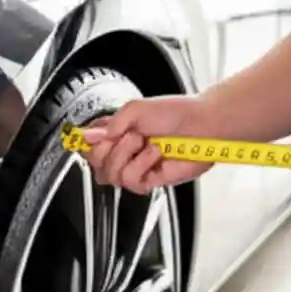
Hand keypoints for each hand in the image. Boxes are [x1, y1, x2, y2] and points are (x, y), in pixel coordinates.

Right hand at [81, 95, 216, 193]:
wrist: (203, 126)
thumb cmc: (176, 113)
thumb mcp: (136, 109)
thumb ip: (110, 124)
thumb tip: (87, 137)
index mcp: (118, 131)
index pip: (89, 144)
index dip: (87, 143)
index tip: (91, 138)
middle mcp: (125, 150)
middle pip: (96, 163)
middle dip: (108, 149)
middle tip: (127, 136)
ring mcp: (137, 166)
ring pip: (111, 175)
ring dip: (126, 156)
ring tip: (144, 143)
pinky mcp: (150, 180)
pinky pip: (131, 182)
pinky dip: (141, 165)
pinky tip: (155, 154)